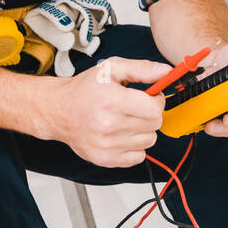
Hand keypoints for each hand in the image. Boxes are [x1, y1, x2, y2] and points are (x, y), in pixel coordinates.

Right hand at [48, 56, 170, 167]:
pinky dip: (135, 146)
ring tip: (127, 120)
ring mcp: (107, 145)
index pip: (154, 108)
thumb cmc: (86, 89)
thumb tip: (166, 72)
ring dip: (144, 130)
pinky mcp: (105, 159)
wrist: (60, 111)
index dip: (157, 100)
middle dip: (150, 113)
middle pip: (154, 124)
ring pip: (150, 141)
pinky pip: (139, 157)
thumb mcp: (112, 69)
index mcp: (111, 100)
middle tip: (136, 106)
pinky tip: (123, 134)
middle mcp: (108, 125)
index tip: (150, 96)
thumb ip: (142, 68)